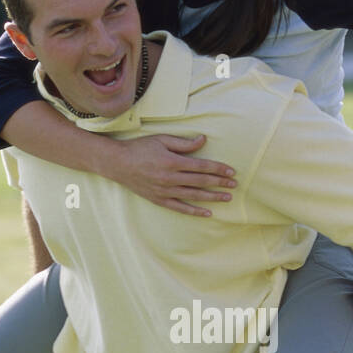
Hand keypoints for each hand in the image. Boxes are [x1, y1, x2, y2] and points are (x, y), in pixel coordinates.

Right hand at [115, 134, 236, 216]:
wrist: (118, 163)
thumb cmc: (140, 148)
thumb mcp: (162, 140)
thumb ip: (184, 143)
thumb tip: (203, 140)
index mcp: (172, 161)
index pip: (201, 166)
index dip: (218, 169)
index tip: (231, 172)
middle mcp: (170, 178)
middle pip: (201, 182)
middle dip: (219, 183)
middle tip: (234, 186)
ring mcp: (165, 191)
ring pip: (193, 196)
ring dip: (212, 197)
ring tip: (227, 199)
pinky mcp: (159, 200)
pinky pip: (180, 207)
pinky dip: (194, 211)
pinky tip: (207, 213)